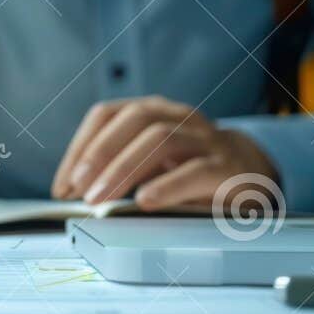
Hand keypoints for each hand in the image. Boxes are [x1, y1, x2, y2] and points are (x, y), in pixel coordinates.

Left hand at [51, 96, 278, 210]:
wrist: (251, 174)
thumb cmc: (188, 168)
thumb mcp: (150, 162)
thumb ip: (118, 167)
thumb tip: (73, 192)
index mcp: (152, 111)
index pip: (106, 115)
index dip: (79, 148)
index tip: (62, 186)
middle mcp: (178, 116)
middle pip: (134, 121)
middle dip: (99, 156)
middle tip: (79, 192)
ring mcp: (205, 139)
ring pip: (161, 140)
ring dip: (124, 170)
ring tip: (100, 200)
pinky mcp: (227, 166)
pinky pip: (195, 170)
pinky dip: (166, 186)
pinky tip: (145, 201)